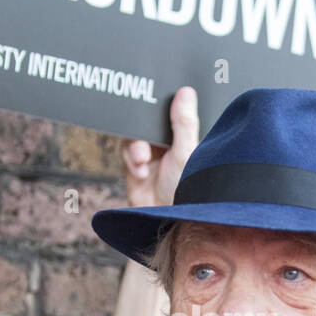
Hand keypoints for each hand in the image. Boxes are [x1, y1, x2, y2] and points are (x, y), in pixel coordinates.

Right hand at [122, 85, 199, 207]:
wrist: (168, 223)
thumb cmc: (188, 194)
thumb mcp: (186, 154)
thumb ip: (184, 123)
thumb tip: (185, 92)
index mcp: (187, 137)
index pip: (173, 111)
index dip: (163, 103)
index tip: (156, 93)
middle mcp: (169, 144)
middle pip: (149, 121)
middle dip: (144, 127)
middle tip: (146, 132)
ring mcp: (152, 155)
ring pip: (135, 136)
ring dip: (136, 147)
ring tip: (143, 160)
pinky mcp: (136, 166)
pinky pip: (127, 152)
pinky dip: (131, 160)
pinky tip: (141, 172)